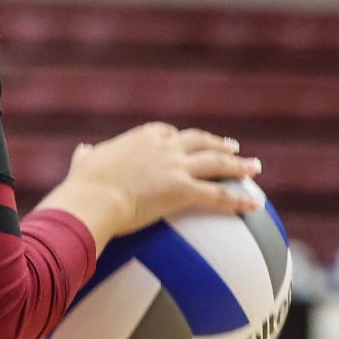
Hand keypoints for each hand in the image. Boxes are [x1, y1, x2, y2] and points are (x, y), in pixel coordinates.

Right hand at [45, 123, 262, 247]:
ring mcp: (176, 166)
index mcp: (142, 139)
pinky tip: (255, 206)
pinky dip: (238, 200)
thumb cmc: (84, 185)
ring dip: (238, 164)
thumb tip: (83, 151)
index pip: (168, 133)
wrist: (94, 196)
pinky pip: (218, 195)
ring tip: (254, 167)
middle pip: (199, 141)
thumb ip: (87, 156)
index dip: (181, 138)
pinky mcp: (183, 189)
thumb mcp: (84, 163)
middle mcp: (164, 147)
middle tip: (232, 147)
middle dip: (217, 143)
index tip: (188, 142)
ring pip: (216, 162)